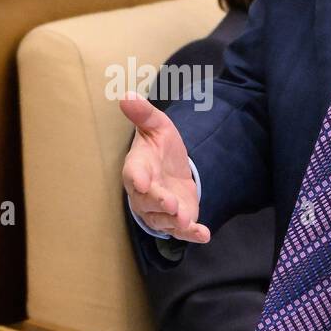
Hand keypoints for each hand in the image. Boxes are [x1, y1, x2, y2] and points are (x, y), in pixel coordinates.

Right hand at [120, 93, 209, 241]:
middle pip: (147, 201)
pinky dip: (192, 234)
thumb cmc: (159, 147)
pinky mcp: (177, 220)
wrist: (172, 169)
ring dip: (174, 222)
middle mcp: (144, 193)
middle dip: (159, 203)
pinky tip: (204, 234)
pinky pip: (181, 231)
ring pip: (162, 220)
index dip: (137, 178)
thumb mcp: (157, 126)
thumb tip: (127, 95)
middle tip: (172, 204)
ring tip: (186, 221)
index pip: (133, 173)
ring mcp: (160, 209)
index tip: (141, 181)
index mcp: (138, 167)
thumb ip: (144, 114)